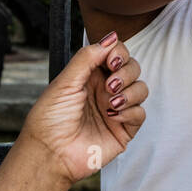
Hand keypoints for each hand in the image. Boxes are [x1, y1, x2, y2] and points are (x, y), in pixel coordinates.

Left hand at [20, 34, 146, 185]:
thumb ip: (87, 57)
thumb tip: (110, 37)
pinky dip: (130, 111)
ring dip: (129, 92)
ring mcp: (116, 109)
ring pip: (141, 89)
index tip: (111, 61)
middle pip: (132, 68)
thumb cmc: (50, 119)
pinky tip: (112, 116)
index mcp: (90, 75)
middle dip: (125, 73)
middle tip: (110, 85)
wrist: (51, 153)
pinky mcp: (124, 129)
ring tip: (110, 103)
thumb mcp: (65, 81)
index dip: (119, 53)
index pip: (116, 54)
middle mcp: (105, 90)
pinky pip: (141, 113)